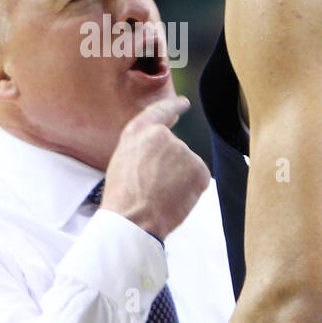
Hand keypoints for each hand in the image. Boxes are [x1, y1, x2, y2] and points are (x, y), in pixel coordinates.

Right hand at [101, 95, 210, 240]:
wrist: (134, 219)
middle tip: (153, 188)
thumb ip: (143, 145)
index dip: (173, 106)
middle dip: (169, 167)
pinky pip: (197, 179)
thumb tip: (164, 143)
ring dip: (178, 180)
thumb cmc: (123, 196)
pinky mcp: (198, 168)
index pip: (160, 111)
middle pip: (174, 149)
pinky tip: (174, 199)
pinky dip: (190, 190)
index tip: (183, 103)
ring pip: (186, 166)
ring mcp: (183, 151)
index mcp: (139, 132)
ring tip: (159, 195)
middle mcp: (162, 136)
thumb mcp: (123, 160)